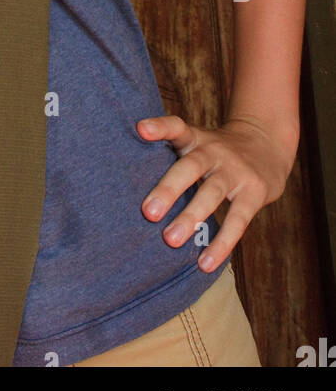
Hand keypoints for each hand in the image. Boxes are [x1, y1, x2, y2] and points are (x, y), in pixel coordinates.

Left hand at [136, 114, 296, 271]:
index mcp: (195, 139)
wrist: (266, 144)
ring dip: (191, 218)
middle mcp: (214, 151)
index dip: (160, 127)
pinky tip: (205, 263)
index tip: (140, 129)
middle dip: (169, 189)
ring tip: (170, 241)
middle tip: (148, 213)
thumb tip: (124, 191)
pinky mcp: (254, 193)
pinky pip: (237, 220)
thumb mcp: (196, 143)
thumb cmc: (216, 152)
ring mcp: (235, 171)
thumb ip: (169, 158)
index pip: (177, 127)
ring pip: (211, 194)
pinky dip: (221, 243)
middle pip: (190, 167)